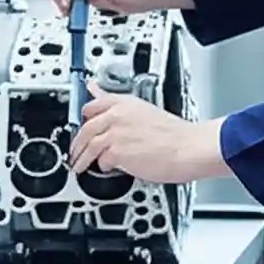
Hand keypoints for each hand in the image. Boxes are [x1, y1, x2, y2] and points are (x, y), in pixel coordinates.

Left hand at [68, 81, 229, 183]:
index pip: (92, 105)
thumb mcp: (145, 111)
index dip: (84, 118)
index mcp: (124, 102)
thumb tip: (102, 95)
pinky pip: (101, 162)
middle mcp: (117, 115)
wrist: (189, 147)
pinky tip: (106, 169)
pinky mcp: (117, 152)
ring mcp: (115, 133)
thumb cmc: (175, 133)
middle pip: (84, 128)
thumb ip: (122, 107)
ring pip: (88, 146)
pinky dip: (103, 167)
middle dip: (77, 143)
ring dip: (81, 159)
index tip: (80, 125)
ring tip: (79, 166)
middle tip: (75, 151)